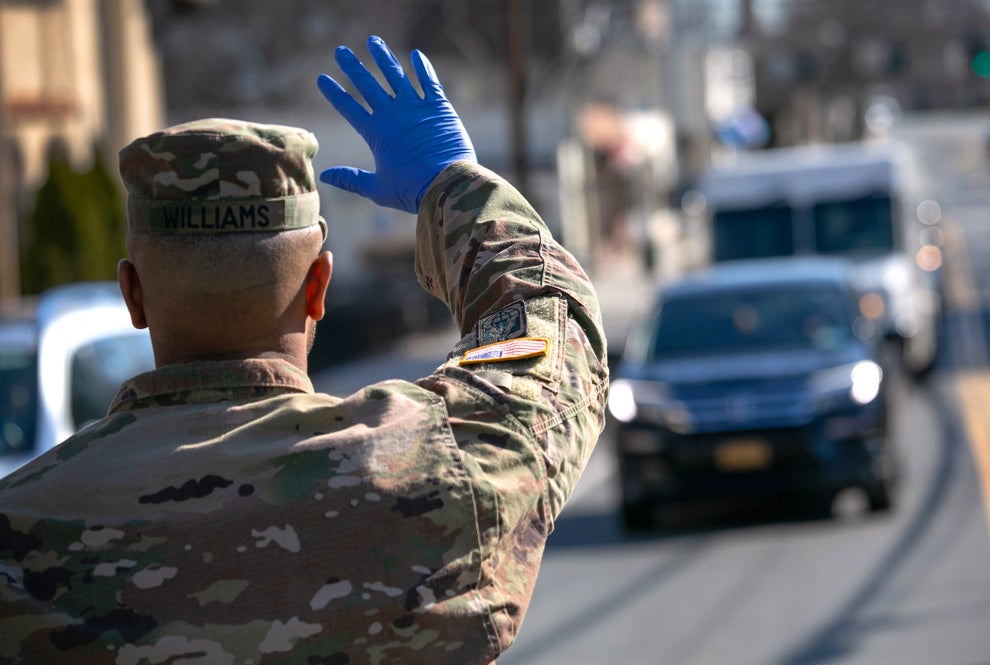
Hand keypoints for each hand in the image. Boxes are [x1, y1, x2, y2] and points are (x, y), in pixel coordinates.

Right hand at [317, 35, 475, 212]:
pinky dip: (423, 67)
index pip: (349, 107)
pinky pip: (430, 82)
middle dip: (352, 66)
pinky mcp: (439, 108)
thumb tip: (325, 176)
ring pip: (396, 75)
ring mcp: (416, 108)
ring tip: (373, 41)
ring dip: (383, 57)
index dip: (334, 92)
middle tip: (341, 51)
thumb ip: (350, 179)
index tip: (322, 78)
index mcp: (376, 132)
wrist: (447, 185)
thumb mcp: (377, 189)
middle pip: (368, 84)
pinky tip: (416, 55)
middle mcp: (393, 114)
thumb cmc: (412, 190)